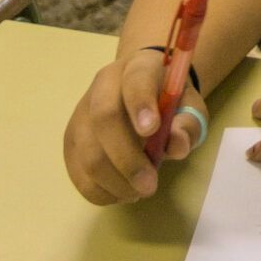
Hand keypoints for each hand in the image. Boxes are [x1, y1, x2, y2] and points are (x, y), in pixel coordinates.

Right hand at [63, 49, 208, 205]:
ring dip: (114, 182)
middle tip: (149, 186)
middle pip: (104, 118)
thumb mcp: (188, 106)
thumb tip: (176, 145)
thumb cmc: (168, 100)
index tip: (152, 130)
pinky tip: (121, 193)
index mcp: (137, 67)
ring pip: (88, 152)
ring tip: (139, 192)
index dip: (141, 104)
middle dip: (127, 159)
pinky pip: (78, 173)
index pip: (135, 79)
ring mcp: (81, 113)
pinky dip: (100, 191)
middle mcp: (103, 85)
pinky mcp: (71, 142)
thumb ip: (187, 123)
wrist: (140, 93)